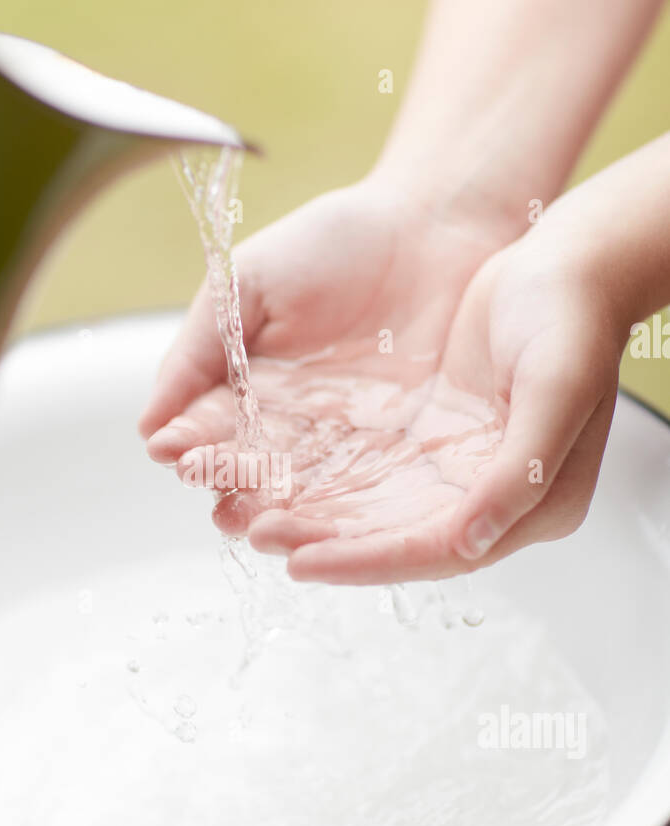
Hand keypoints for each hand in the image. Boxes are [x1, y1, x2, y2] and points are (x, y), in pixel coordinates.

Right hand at [140, 174, 511, 529]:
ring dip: (283, 519)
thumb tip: (148, 426)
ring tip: (263, 531)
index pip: (210, 429)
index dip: (192, 443)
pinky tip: (328, 532)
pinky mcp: (402, 455)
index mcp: (246, 389)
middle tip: (221, 508)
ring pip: (305, 495)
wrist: (433, 226)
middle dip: (235, 493)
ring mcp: (346, 444)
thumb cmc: (335, 241)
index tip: (172, 453)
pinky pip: (370, 494)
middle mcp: (291, 427)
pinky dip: (347, 518)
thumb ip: (199, 349)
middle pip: (253, 474)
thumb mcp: (249, 282)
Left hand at [280, 230, 622, 582]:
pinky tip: (277, 480)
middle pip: (398, 539)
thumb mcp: (556, 391)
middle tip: (258, 537)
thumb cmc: (573, 317)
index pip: (439, 551)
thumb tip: (470, 543)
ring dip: (317, 517)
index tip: (305, 562)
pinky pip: (370, 474)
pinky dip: (325, 480)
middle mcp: (494, 499)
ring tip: (251, 518)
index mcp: (538, 502)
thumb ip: (518, 473)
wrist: (566, 263)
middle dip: (327, 543)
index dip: (368, 560)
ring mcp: (461, 471)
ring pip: (377, 511)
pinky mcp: (434, 441)